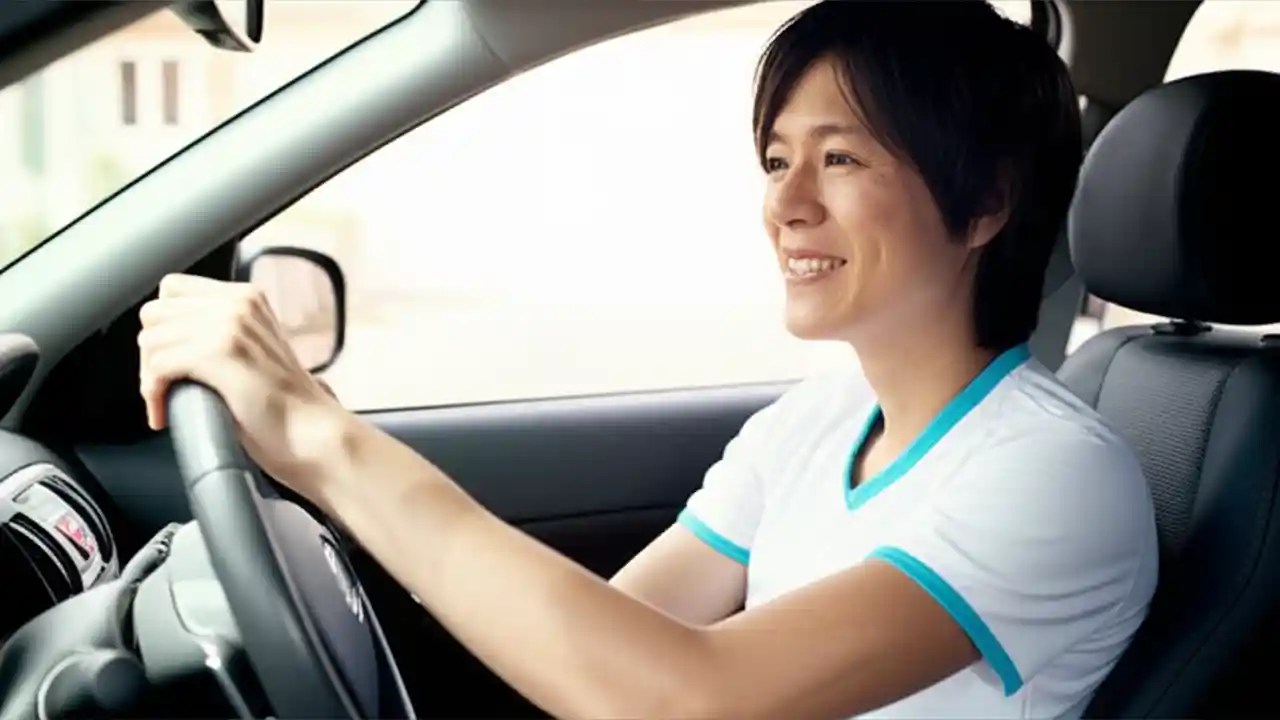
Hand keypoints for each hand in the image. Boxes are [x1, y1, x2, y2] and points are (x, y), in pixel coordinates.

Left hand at [137, 273, 344, 484]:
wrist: (312, 432)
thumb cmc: (283, 404)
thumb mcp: (253, 347)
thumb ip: (218, 329)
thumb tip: (165, 336)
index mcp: (247, 297)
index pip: (172, 290)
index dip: (163, 328)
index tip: (170, 362)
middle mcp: (238, 302)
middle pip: (155, 313)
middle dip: (151, 353)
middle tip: (165, 386)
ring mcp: (230, 325)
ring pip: (150, 340)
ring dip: (149, 377)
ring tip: (165, 402)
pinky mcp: (220, 354)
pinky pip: (158, 365)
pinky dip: (153, 393)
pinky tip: (164, 413)